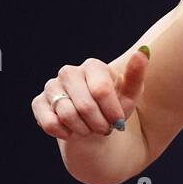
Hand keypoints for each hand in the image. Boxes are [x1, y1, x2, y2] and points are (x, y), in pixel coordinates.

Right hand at [31, 47, 148, 138]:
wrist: (93, 126)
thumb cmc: (114, 107)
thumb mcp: (130, 94)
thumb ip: (137, 73)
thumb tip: (143, 51)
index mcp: (93, 66)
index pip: (101, 90)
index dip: (111, 111)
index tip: (118, 121)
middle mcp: (69, 72)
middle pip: (85, 105)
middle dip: (98, 123)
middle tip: (104, 128)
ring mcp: (52, 86)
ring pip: (67, 115)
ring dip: (83, 129)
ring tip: (90, 129)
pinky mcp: (39, 102)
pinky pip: (49, 122)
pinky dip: (64, 132)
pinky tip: (72, 132)